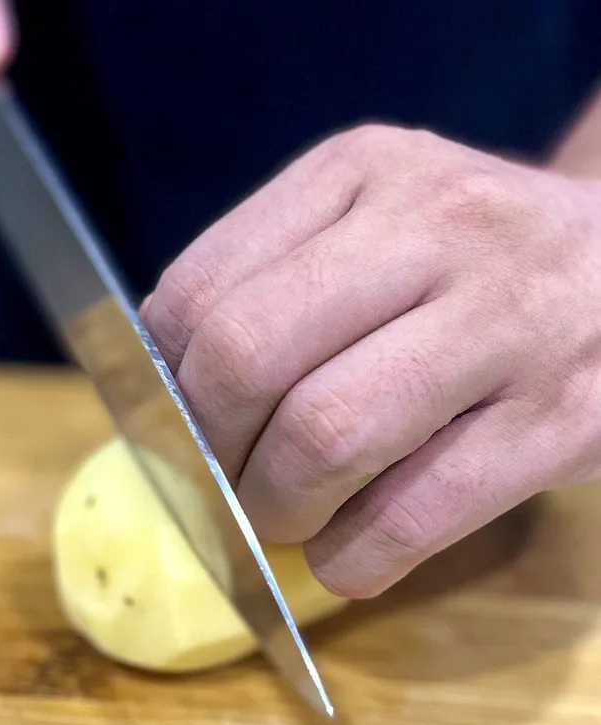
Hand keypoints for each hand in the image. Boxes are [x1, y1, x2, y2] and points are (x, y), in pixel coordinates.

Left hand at [144, 124, 600, 596]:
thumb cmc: (480, 257)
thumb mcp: (383, 213)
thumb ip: (278, 273)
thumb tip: (163, 381)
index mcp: (364, 168)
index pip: (202, 287)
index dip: (163, 380)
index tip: (175, 424)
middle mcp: (435, 225)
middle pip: (249, 355)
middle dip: (209, 449)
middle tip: (222, 482)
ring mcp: (507, 319)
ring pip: (328, 434)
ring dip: (276, 509)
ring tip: (285, 519)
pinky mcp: (563, 416)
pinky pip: (417, 510)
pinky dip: (354, 556)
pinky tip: (347, 556)